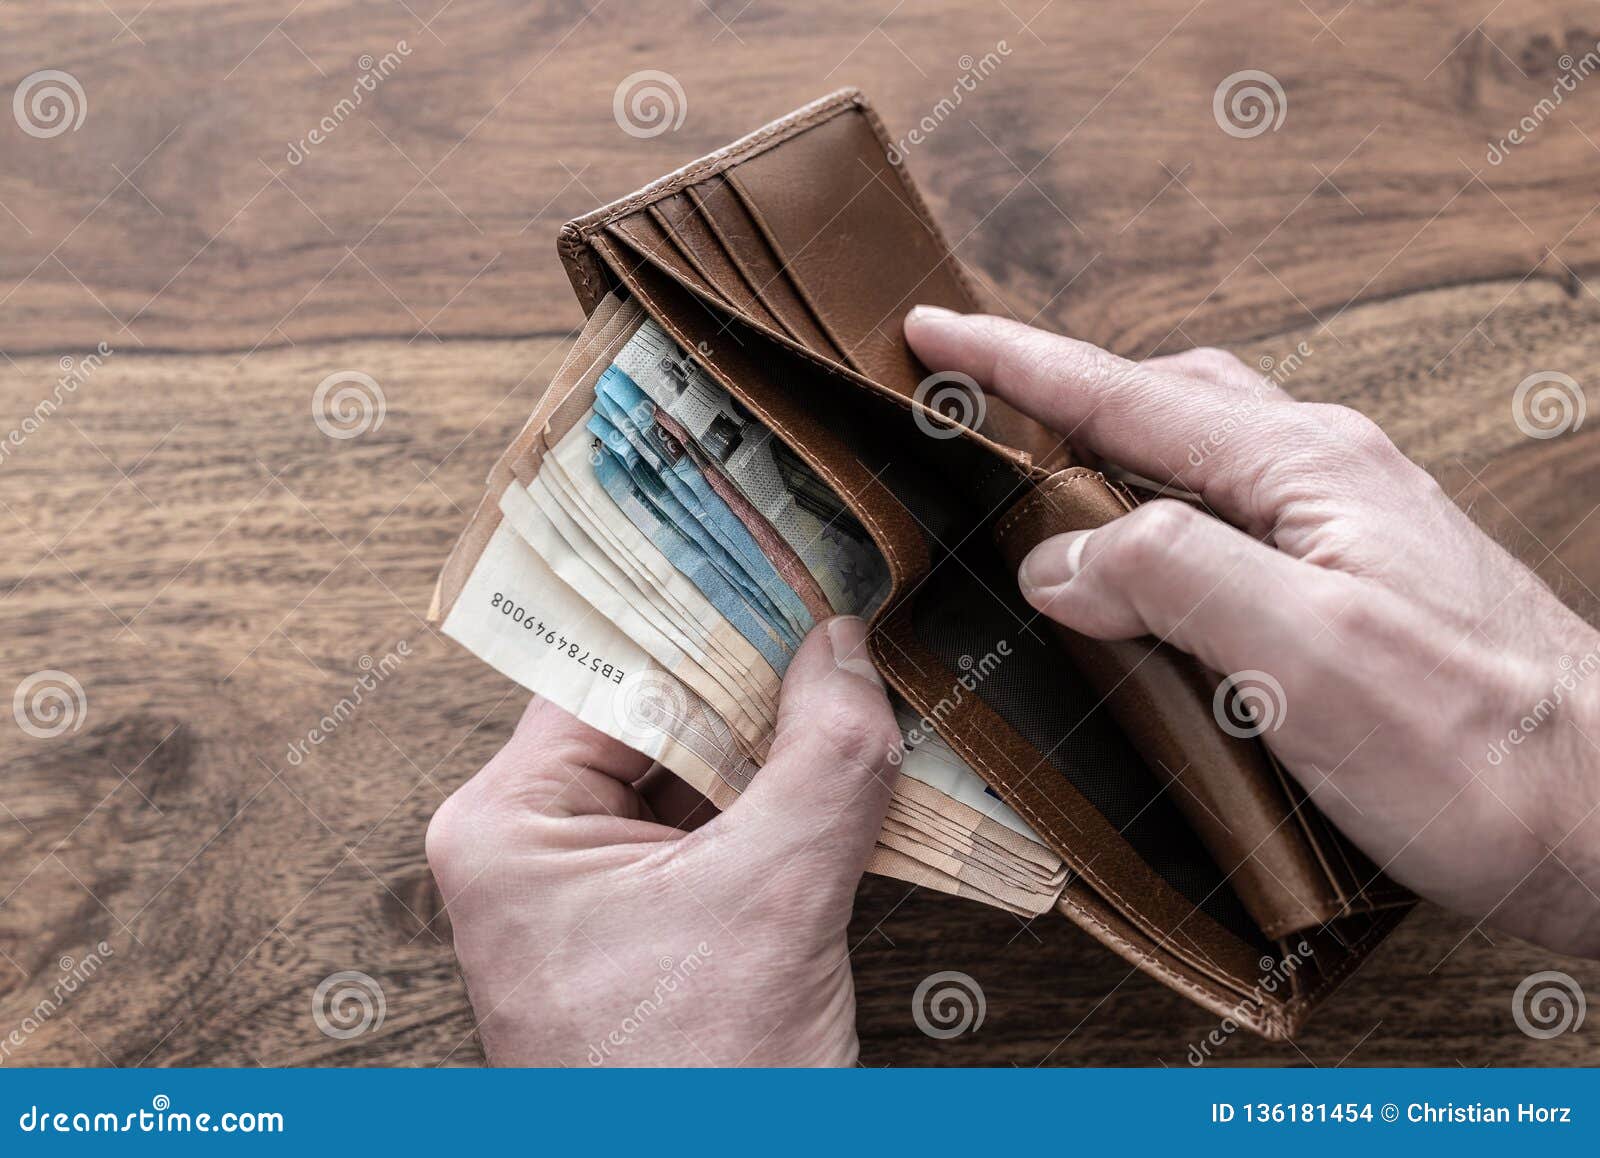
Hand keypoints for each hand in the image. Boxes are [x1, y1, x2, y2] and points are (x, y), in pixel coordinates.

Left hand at [425, 616, 898, 1065]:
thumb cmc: (693, 1093)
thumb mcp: (770, 903)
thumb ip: (820, 760)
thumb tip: (845, 649)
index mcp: (507, 826)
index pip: (611, 671)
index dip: (701, 613)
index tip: (775, 556)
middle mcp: (534, 847)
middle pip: (655, 715)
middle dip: (752, 678)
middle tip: (831, 613)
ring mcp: (590, 890)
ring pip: (692, 770)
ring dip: (773, 739)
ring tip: (847, 679)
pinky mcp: (648, 924)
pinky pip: (714, 828)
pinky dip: (777, 798)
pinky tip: (840, 762)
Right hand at [904, 307, 1599, 957]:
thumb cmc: (1483, 749)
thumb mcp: (1310, 655)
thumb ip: (1175, 576)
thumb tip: (1060, 557)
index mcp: (1306, 467)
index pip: (1126, 393)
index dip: (1016, 364)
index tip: (932, 336)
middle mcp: (1328, 477)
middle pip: (1163, 399)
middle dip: (1059, 390)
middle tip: (972, 400)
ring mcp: (1347, 528)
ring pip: (1198, 455)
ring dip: (1109, 451)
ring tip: (1036, 477)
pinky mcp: (1356, 587)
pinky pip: (1227, 517)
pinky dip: (1156, 518)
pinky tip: (1140, 567)